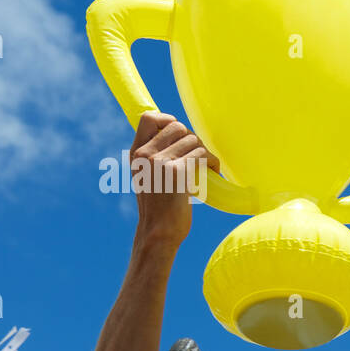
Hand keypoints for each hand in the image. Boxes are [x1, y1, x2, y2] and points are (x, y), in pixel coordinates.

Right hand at [130, 112, 219, 249]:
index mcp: (136, 154)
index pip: (148, 118)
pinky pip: (202, 154)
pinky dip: (212, 162)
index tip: (180, 133)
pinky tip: (213, 172)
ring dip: (205, 152)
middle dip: (193, 139)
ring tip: (208, 167)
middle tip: (199, 156)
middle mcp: (145, 155)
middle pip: (177, 126)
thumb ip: (154, 158)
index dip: (167, 119)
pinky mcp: (176, 171)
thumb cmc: (158, 208)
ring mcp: (159, 162)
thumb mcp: (146, 178)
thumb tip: (177, 138)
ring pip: (193, 140)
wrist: (159, 232)